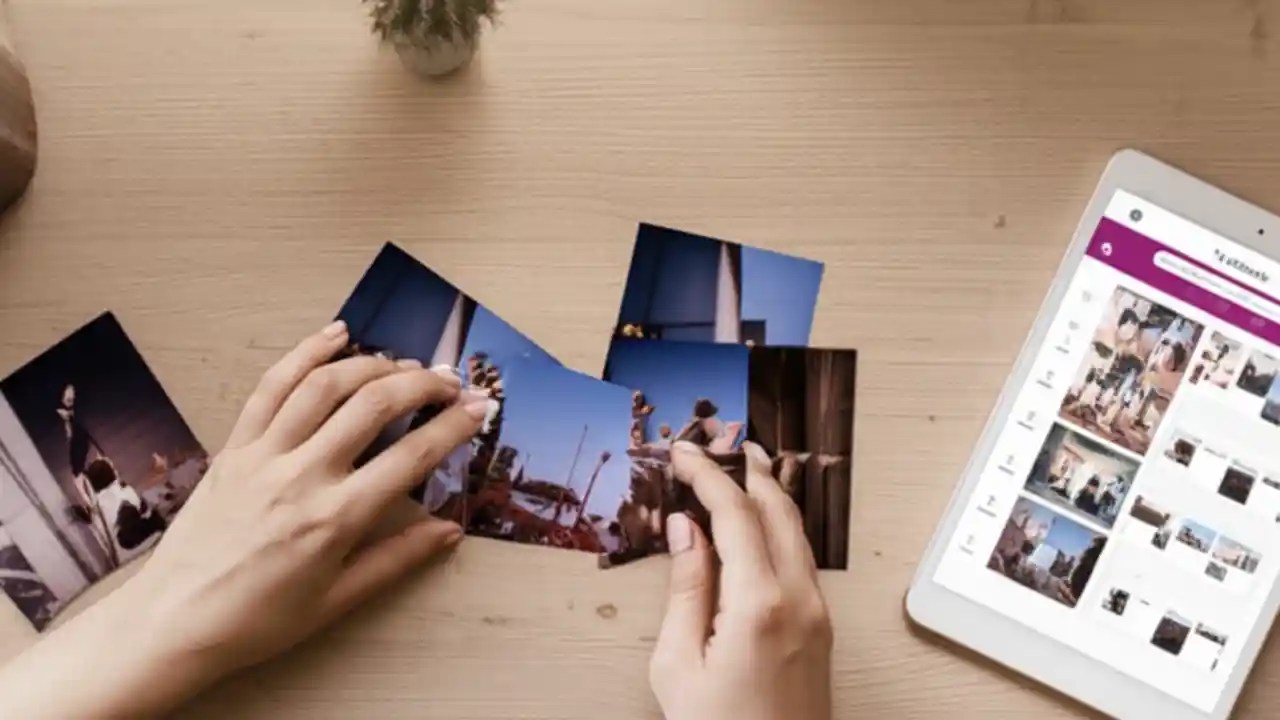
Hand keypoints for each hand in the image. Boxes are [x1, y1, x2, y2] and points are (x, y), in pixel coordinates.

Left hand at [0, 321, 492, 718]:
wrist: (173, 622)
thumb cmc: (256, 620)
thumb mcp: (338, 600)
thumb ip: (398, 559)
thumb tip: (449, 532)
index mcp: (334, 520)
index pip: (411, 457)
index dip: (454, 426)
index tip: (480, 409)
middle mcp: (301, 476)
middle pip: (373, 405)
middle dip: (422, 384)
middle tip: (451, 382)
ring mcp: (263, 455)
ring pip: (326, 385)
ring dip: (373, 364)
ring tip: (405, 364)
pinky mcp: (234, 447)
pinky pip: (271, 386)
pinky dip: (306, 352)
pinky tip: (336, 335)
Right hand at [650, 441, 833, 719]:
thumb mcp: (679, 664)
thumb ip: (685, 586)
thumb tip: (684, 529)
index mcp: (759, 604)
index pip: (733, 513)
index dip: (705, 474)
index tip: (681, 452)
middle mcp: (799, 600)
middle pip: (777, 509)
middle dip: (747, 469)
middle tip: (718, 444)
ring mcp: (817, 614)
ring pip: (796, 531)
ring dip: (767, 494)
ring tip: (738, 470)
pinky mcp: (821, 629)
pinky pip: (801, 559)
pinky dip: (777, 527)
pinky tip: (755, 525)